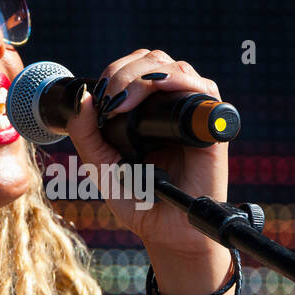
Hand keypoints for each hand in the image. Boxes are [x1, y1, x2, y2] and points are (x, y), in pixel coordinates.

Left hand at [64, 49, 228, 257]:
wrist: (168, 233)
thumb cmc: (138, 202)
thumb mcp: (100, 166)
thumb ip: (85, 134)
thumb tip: (83, 95)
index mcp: (146, 112)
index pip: (135, 69)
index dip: (117, 71)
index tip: (99, 97)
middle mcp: (171, 108)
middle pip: (154, 61)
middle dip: (126, 71)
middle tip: (110, 99)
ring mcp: (192, 116)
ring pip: (176, 68)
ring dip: (147, 74)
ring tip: (124, 101)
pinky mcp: (211, 128)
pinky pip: (204, 89)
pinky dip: (180, 81)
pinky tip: (158, 90)